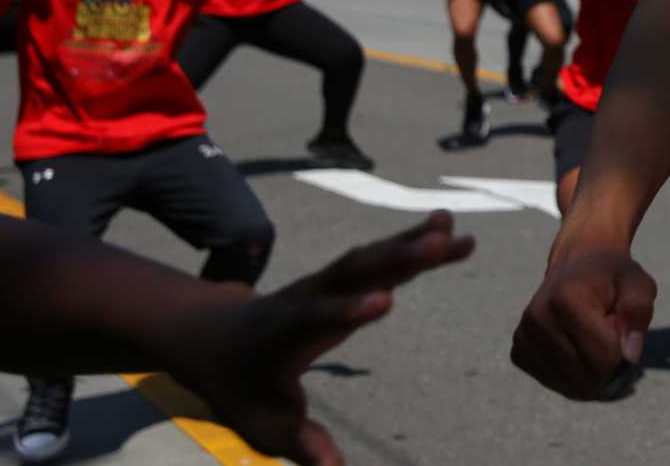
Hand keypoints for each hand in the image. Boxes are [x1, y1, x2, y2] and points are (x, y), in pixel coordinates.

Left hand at [183, 212, 473, 464]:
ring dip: (411, 242)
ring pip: (370, 257)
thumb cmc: (242, 388)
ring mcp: (326, 281)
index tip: (389, 302)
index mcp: (285, 333)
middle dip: (396, 258)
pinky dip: (410, 238)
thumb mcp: (262, 423)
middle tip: (440, 244)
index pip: (318, 318)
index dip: (349, 310)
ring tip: (455, 229)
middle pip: (353, 273)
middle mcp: (308, 296)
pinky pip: (379, 255)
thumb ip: (301, 443)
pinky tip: (445, 225)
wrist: (214, 338)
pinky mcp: (342, 276)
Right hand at [511, 241, 655, 400]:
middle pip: (587, 377)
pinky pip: (556, 385)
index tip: (618, 323)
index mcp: (565, 298)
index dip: (623, 349)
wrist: (579, 264)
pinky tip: (576, 348)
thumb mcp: (638, 284)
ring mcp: (523, 337)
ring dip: (591, 371)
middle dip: (608, 364)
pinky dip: (574, 376)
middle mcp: (537, 318)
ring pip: (571, 387)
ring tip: (591, 338)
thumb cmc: (613, 277)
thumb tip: (630, 356)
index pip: (604, 358)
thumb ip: (639, 312)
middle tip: (607, 332)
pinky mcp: (518, 352)